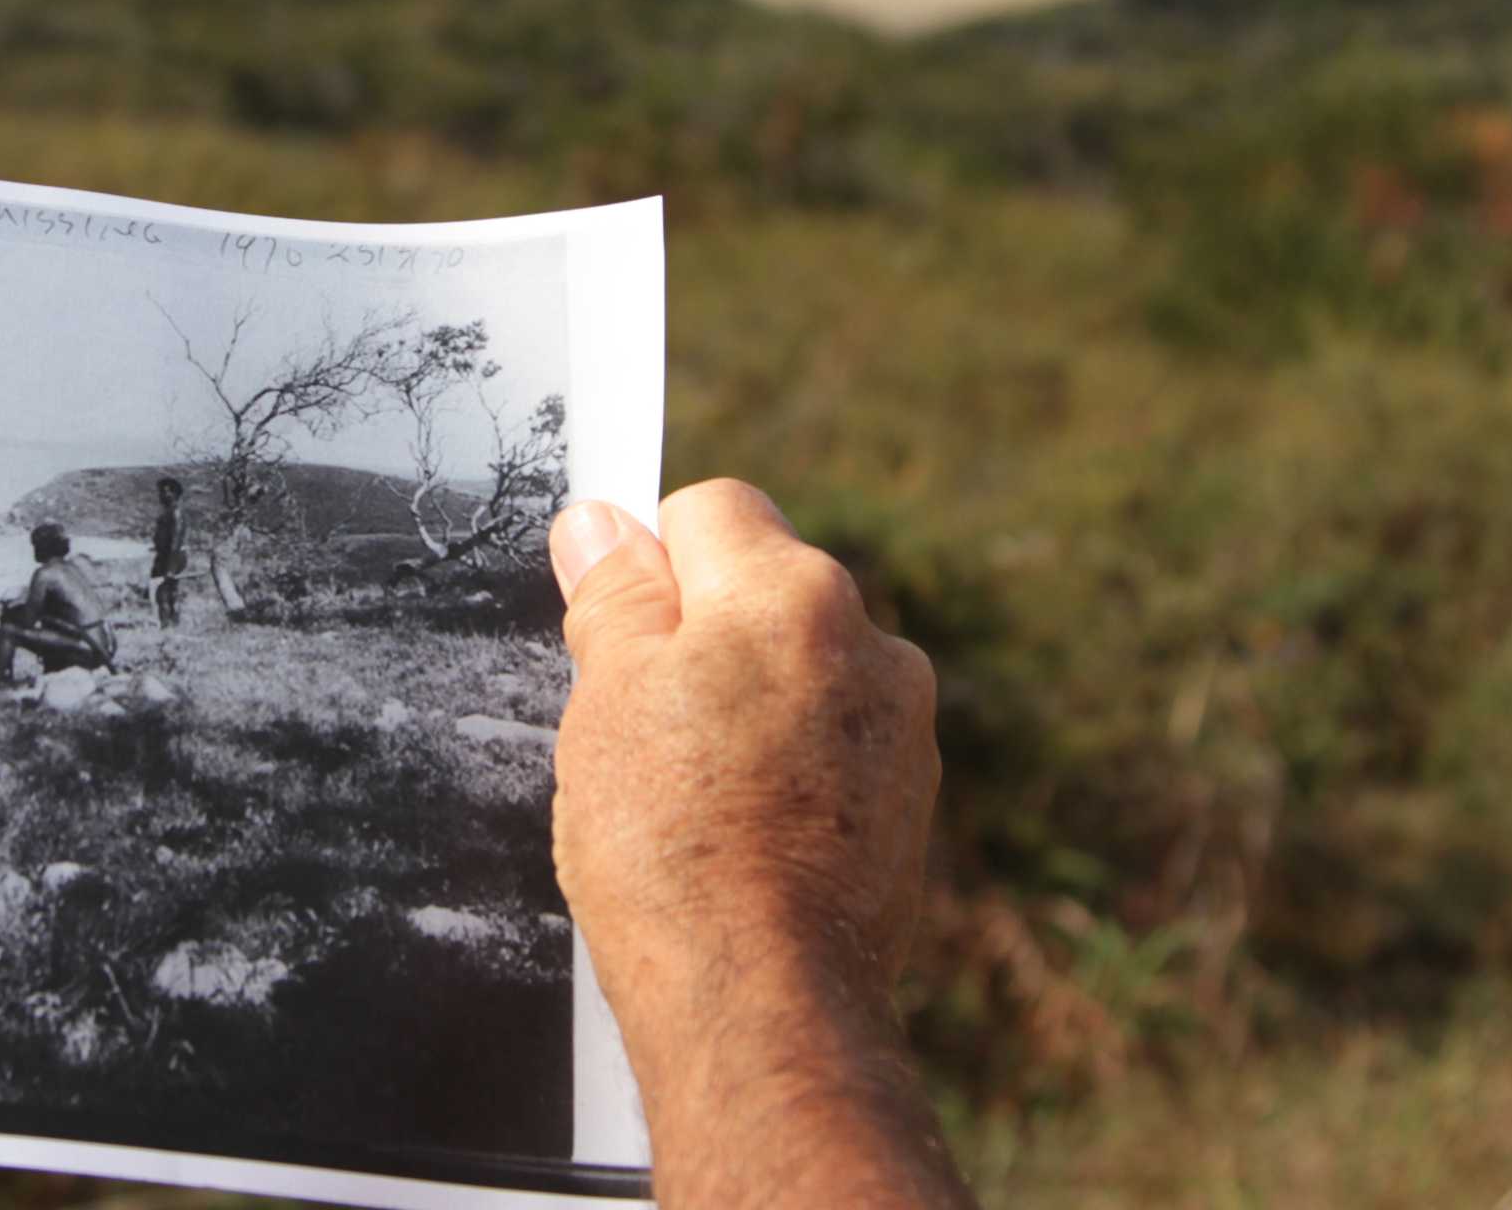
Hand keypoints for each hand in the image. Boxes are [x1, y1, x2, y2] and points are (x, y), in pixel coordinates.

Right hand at [548, 480, 970, 1209]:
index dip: (649, 562)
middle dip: (700, 636)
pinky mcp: (911, 805)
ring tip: (689, 795)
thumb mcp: (608, 698)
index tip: (614, 631)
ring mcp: (902, 727)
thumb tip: (599, 523)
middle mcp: (871, 642)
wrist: (762, 1002)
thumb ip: (614, 594)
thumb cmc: (671, 845)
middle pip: (761, 591)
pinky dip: (790, 770)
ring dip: (749, 705)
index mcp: (792, 590)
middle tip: (639, 726)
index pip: (710, 509)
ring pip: (799, 672)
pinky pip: (834, 747)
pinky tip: (742, 836)